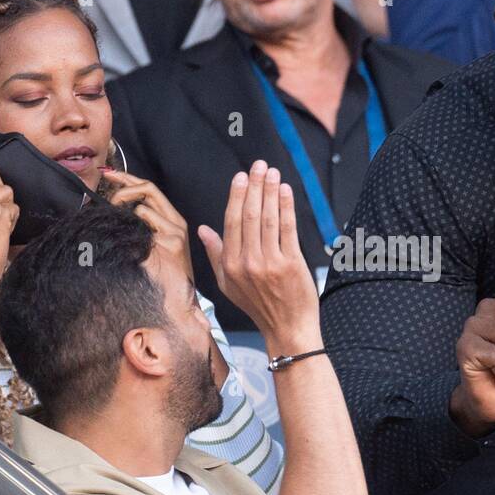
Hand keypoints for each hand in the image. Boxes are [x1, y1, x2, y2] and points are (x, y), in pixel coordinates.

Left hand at [102, 168, 192, 283]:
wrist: (175, 302)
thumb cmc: (157, 280)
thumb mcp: (144, 247)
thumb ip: (135, 229)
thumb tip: (111, 214)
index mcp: (170, 221)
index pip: (149, 190)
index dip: (129, 179)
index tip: (109, 174)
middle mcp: (176, 222)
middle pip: (149, 188)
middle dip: (125, 184)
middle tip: (108, 190)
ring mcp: (176, 231)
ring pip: (145, 202)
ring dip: (124, 204)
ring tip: (113, 218)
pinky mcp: (173, 241)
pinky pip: (146, 218)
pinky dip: (132, 221)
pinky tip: (127, 235)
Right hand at [198, 161, 319, 350]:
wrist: (287, 329)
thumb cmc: (258, 306)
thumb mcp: (228, 284)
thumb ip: (215, 254)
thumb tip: (202, 229)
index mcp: (230, 265)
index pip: (231, 222)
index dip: (237, 197)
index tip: (241, 177)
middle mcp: (247, 262)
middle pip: (249, 216)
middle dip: (254, 187)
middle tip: (258, 165)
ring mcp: (270, 263)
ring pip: (268, 219)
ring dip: (270, 192)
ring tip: (272, 172)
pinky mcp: (291, 264)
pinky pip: (287, 229)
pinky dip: (286, 207)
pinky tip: (286, 191)